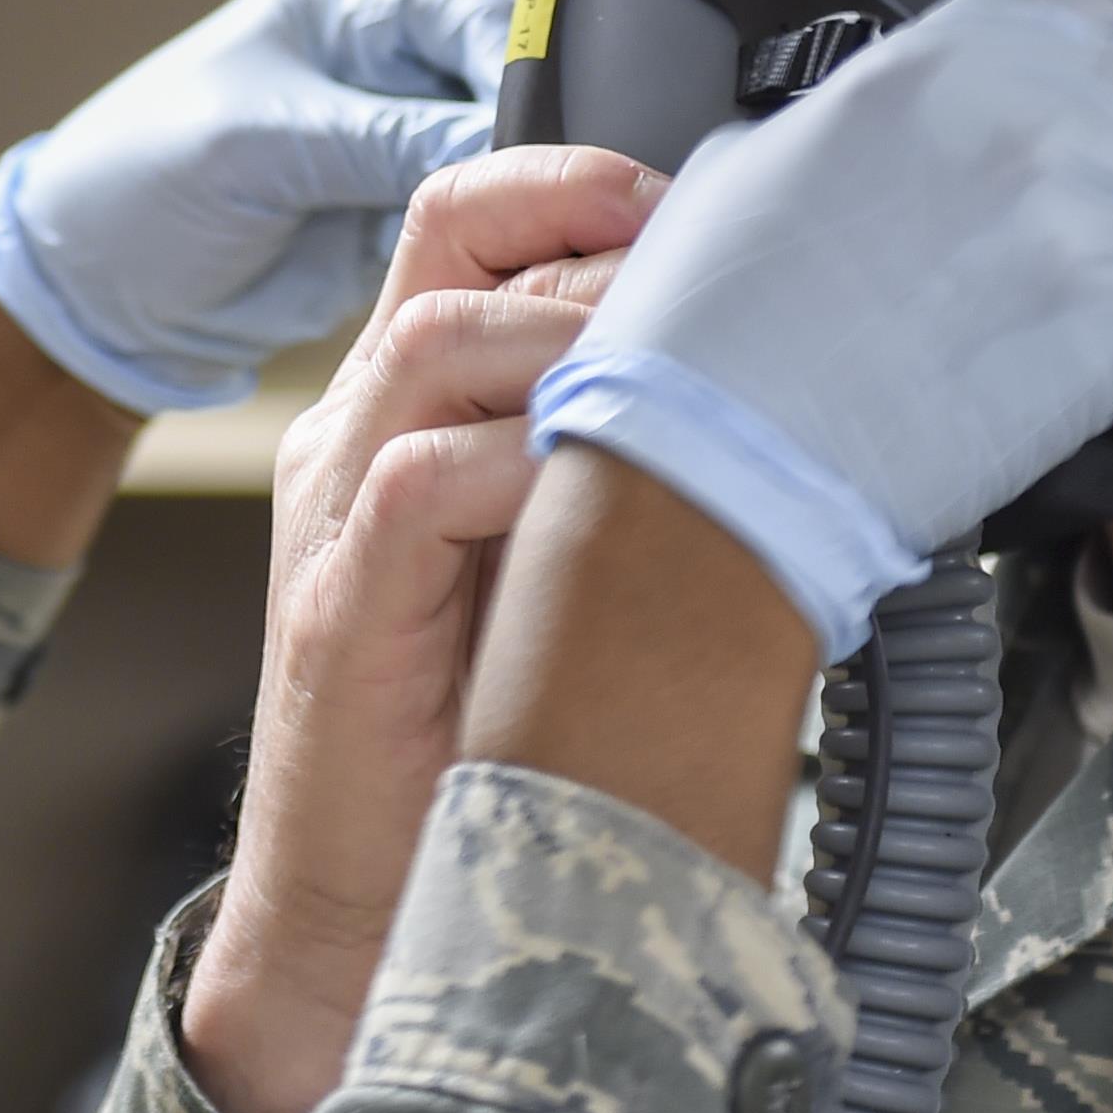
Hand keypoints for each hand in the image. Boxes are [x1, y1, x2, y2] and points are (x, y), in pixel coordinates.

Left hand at [0, 0, 509, 414]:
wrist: (93, 299)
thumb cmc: (139, 182)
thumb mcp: (262, 144)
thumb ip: (382, 136)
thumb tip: (498, 142)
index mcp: (343, 10)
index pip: (464, 14)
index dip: (517, 59)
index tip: (559, 114)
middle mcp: (377, 72)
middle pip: (496, 88)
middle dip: (529, 134)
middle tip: (565, 184)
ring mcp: (387, 151)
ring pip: (493, 163)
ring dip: (517, 197)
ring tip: (552, 232)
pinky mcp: (388, 226)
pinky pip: (468, 229)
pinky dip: (493, 249)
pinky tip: (518, 267)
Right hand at [185, 148, 656, 1112]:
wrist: (370, 922)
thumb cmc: (483, 752)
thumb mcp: (566, 577)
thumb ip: (620, 478)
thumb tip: (777, 405)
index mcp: (403, 419)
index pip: (464, 227)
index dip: (580, 190)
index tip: (698, 217)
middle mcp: (355, 442)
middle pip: (446, 248)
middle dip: (594, 240)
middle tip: (710, 289)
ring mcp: (335, 517)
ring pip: (430, 341)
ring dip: (569, 340)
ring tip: (669, 382)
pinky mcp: (339, 608)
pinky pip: (416, 478)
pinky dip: (517, 464)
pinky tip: (594, 495)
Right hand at [532, 0, 1112, 656]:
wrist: (734, 459)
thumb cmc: (717, 330)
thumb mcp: (754, 158)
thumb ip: (858, 116)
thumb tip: (893, 131)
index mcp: (933, 62)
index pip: (1075, 6)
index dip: (1060, 54)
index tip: (1047, 93)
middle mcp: (1025, 116)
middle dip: (1103, 131)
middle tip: (1043, 197)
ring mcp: (1082, 214)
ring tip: (1035, 288)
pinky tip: (1063, 335)